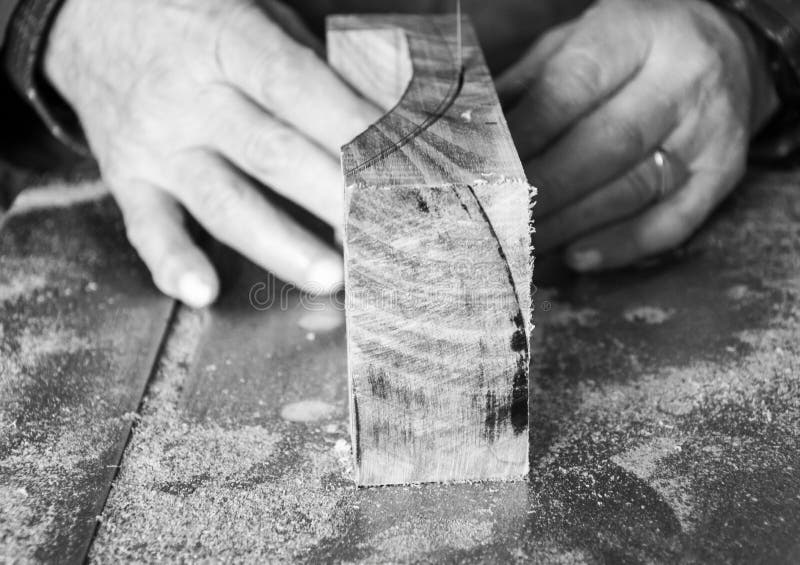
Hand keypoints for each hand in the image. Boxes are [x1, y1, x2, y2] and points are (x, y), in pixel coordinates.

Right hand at [44, 0, 380, 306]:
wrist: (91, 20)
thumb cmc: (194, 21)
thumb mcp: (253, 17)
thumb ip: (309, 69)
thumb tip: (382, 121)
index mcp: (227, 42)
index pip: (296, 88)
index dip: (349, 126)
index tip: (401, 162)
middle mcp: (189, 96)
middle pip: (272, 154)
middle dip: (335, 198)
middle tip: (386, 232)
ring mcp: (157, 143)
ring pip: (225, 202)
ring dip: (282, 244)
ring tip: (333, 277)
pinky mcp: (127, 178)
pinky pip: (147, 226)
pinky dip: (172, 262)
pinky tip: (202, 292)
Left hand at [497, 0, 778, 270]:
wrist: (732, 49)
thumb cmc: (633, 48)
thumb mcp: (578, 40)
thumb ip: (528, 83)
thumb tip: (475, 135)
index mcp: (639, 33)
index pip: (571, 89)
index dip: (524, 135)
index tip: (484, 169)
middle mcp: (683, 79)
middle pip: (605, 145)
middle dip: (543, 188)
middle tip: (498, 217)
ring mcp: (710, 131)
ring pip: (633, 189)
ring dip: (570, 224)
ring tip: (523, 243)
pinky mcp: (723, 174)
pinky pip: (673, 221)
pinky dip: (622, 245)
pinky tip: (578, 257)